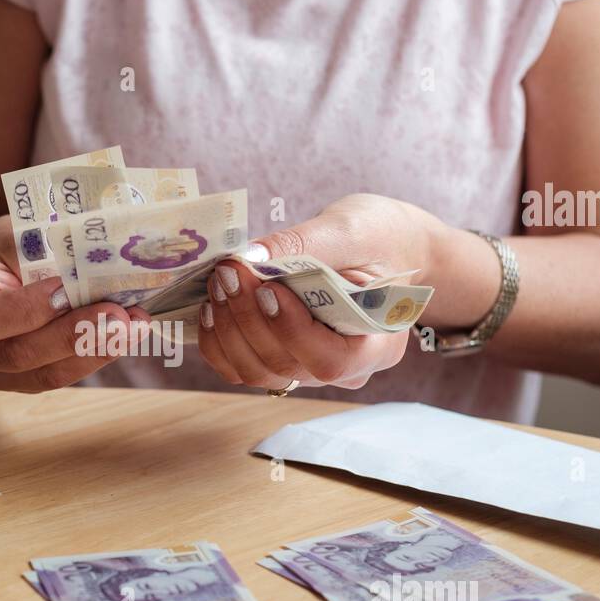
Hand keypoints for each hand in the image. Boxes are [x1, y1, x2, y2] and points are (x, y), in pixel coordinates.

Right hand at [0, 217, 149, 391]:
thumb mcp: (11, 234)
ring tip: (132, 325)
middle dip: (73, 335)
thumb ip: (39, 248)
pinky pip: (56, 377)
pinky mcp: (18, 383)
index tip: (64, 289)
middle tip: (119, 314)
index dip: (24, 309)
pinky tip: (123, 336)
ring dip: (94, 351)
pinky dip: (93, 357)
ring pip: (43, 374)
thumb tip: (93, 261)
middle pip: (16, 354)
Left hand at [198, 194, 436, 389]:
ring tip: (220, 282)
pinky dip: (220, 341)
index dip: (291, 330)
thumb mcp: (353, 229)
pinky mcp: (284, 359)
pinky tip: (213, 306)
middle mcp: (346, 369)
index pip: (330, 360)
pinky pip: (242, 367)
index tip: (266, 287)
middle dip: (248, 318)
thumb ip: (304, 244)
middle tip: (228, 272)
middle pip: (286, 365)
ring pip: (258, 371)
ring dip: (229, 329)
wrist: (385, 249)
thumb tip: (250, 257)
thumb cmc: (381, 237)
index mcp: (379, 343)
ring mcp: (311, 368)